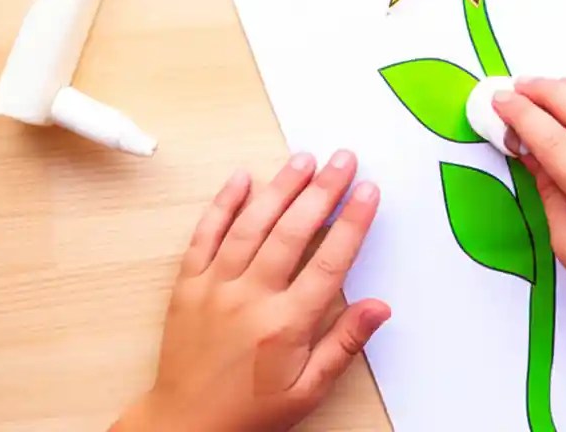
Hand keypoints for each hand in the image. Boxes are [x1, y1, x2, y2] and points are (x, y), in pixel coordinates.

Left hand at [113, 151, 390, 431]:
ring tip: (305, 159)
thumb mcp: (308, 390)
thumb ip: (344, 344)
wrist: (185, 424)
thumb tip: (379, 307)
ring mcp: (215, 287)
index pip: (328, 262)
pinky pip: (205, 235)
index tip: (368, 192)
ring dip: (280, 187)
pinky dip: (223, 204)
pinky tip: (242, 178)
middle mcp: (250, 298)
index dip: (351, 223)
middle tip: (344, 160)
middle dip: (322, 190)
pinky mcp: (187, 285)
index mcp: (285, 325)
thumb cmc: (251, 411)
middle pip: (293, 232)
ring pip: (252, 225)